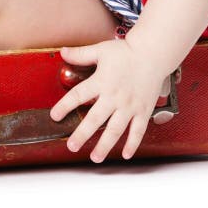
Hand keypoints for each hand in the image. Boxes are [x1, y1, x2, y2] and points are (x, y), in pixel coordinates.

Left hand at [49, 38, 170, 162]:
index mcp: (101, 82)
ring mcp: (130, 106)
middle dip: (82, 134)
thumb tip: (62, 52)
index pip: (78, 96)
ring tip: (95, 157)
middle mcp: (114, 97)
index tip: (54, 116)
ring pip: (115, 130)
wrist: (152, 54)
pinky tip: (125, 154)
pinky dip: (132, 144)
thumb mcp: (99, 50)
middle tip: (72, 146)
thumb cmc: (125, 52)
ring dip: (105, 145)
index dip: (64, 106)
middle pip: (95, 119)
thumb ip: (80, 54)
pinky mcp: (143, 111)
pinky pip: (138, 131)